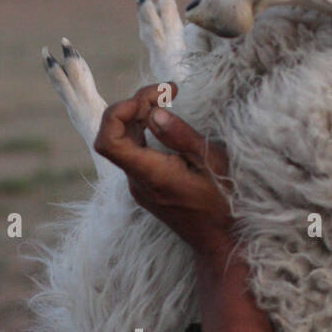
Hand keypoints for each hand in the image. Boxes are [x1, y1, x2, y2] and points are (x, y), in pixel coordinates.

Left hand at [93, 84, 236, 259]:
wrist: (220, 241)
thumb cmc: (222, 202)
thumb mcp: (212, 163)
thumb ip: (181, 136)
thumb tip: (154, 112)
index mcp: (151, 175)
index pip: (108, 141)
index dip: (119, 111)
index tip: (152, 99)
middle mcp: (137, 182)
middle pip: (114, 134)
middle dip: (135, 104)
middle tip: (169, 91)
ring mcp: (138, 185)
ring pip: (123, 140)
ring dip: (140, 115)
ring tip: (169, 99)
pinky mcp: (145, 185)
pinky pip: (134, 151)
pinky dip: (144, 129)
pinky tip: (165, 121)